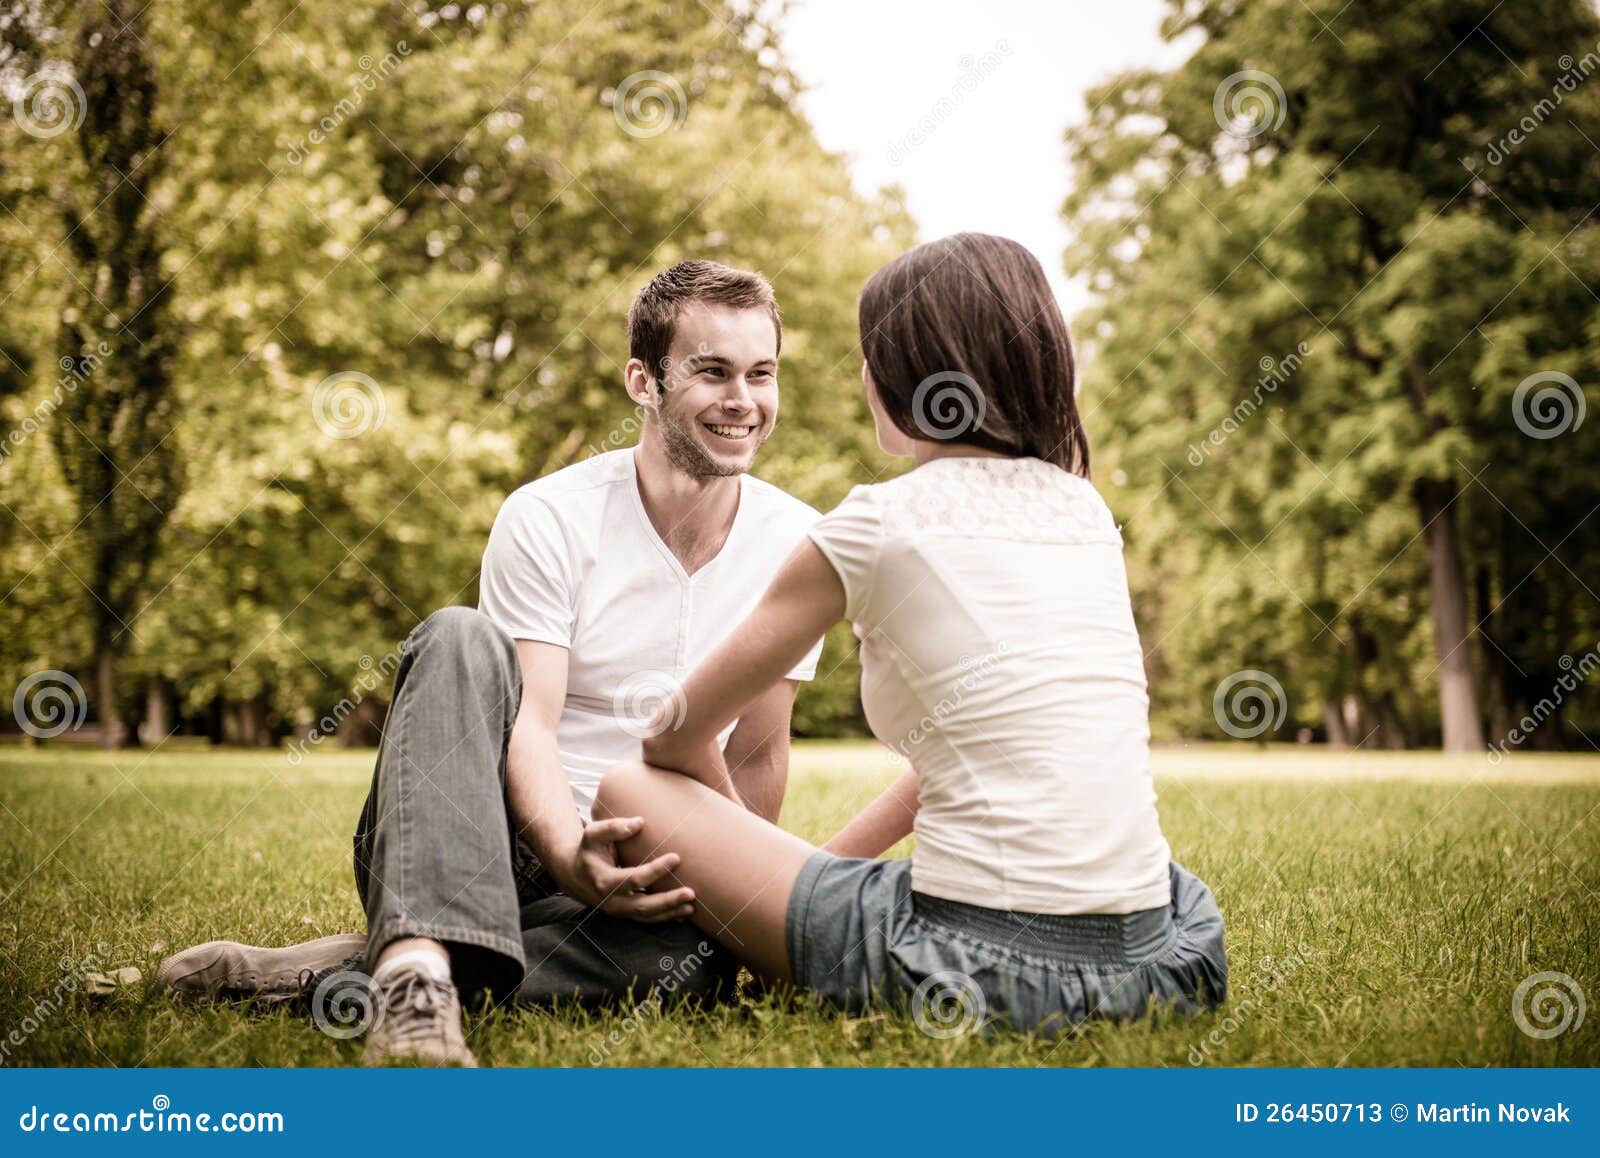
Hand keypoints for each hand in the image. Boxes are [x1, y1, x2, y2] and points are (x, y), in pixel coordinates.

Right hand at [553, 817, 694, 922]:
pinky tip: (682, 913)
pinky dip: (665, 917)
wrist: (574, 874)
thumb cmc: (588, 850)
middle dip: (668, 901)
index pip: (633, 878)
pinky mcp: (625, 913)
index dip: (655, 870)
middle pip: (642, 905)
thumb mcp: (593, 834)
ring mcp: (618, 909)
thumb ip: (613, 827)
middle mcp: (611, 900)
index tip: (676, 857)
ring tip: (691, 906)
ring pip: (646, 916)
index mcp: (603, 880)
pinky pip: (646, 919)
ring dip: (670, 912)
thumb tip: (639, 823)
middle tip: (690, 893)